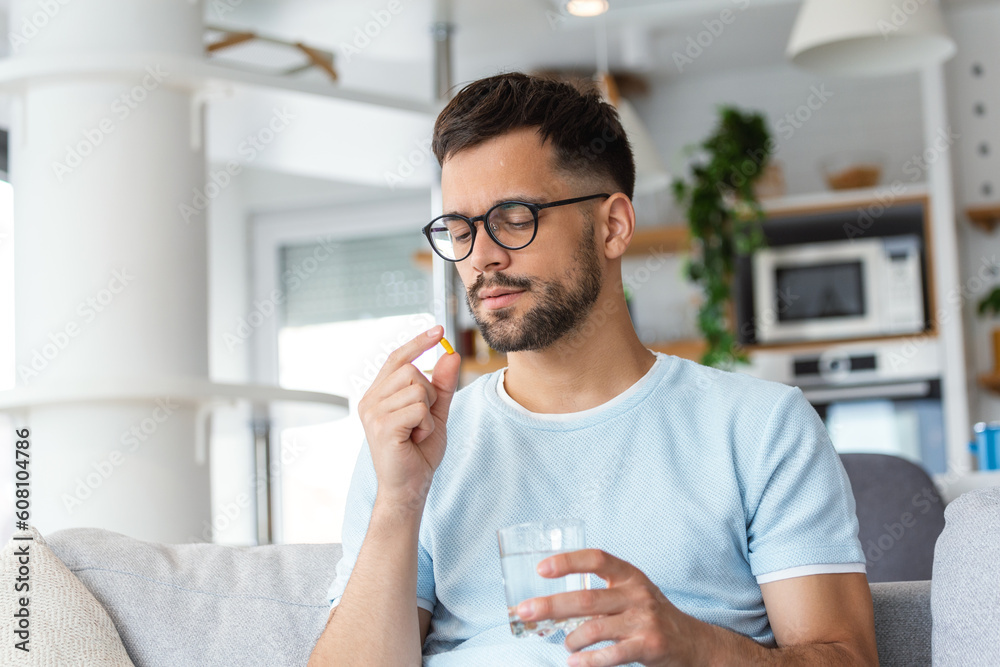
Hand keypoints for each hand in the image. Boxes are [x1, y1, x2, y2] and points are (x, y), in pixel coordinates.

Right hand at [357, 325, 460, 510]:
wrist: (409, 488)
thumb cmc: (418, 452)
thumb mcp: (436, 413)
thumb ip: (443, 385)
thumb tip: (451, 354)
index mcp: (378, 394)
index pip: (397, 358)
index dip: (418, 343)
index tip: (438, 329)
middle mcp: (369, 400)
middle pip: (412, 371)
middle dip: (430, 393)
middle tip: (424, 419)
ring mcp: (372, 413)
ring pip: (418, 388)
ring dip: (429, 412)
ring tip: (418, 432)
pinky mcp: (382, 426)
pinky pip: (419, 408)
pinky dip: (427, 424)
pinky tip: (416, 439)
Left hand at [514, 549, 698, 666]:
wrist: (693, 641)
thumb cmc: (651, 614)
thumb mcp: (632, 592)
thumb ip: (601, 591)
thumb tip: (552, 602)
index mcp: (630, 575)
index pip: (597, 559)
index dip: (568, 561)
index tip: (541, 569)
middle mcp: (637, 594)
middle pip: (587, 599)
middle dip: (551, 605)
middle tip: (524, 611)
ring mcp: (643, 620)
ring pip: (595, 628)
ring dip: (571, 639)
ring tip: (566, 645)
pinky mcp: (648, 645)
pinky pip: (611, 655)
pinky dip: (589, 661)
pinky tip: (575, 664)